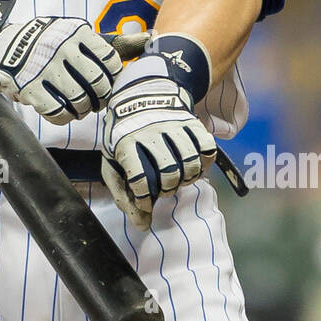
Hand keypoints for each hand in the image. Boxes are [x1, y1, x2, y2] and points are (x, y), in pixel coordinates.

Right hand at [0, 15, 122, 124]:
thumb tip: (151, 38)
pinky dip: (64, 117)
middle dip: (102, 97)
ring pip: (80, 101)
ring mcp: (44, 68)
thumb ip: (114, 43)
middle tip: (97, 100)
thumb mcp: (80, 35)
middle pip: (98, 83)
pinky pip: (57, 113)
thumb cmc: (52, 42)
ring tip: (82, 107)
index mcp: (77, 32)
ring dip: (84, 110)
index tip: (107, 82)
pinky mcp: (30, 88)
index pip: (111, 60)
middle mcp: (61, 47)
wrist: (4, 46)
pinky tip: (64, 112)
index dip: (113, 77)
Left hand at [100, 56, 216, 228]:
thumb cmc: (124, 137)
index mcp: (126, 143)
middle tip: (166, 189)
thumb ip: (123, 196)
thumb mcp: (113, 163)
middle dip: (169, 189)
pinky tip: (196, 166)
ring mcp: (172, 125)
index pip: (140, 180)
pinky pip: (207, 147)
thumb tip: (142, 225)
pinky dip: (205, 163)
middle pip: (169, 173)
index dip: (144, 199)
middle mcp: (150, 132)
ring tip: (181, 179)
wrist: (139, 95)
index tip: (146, 202)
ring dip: (189, 178)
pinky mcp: (190, 121)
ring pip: (191, 162)